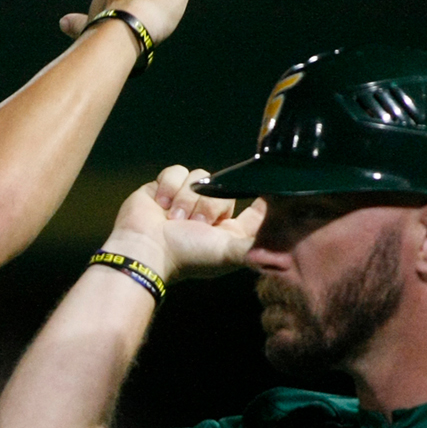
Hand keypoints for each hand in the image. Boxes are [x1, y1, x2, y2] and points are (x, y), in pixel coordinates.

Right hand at [102, 165, 259, 280]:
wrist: (144, 250)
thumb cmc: (185, 256)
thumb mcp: (226, 253)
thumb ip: (254, 246)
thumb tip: (282, 250)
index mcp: (228, 231)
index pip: (254, 208)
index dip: (261, 198)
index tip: (265, 188)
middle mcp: (208, 215)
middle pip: (223, 188)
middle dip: (208, 205)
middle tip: (194, 224)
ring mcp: (185, 200)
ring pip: (199, 177)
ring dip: (186, 198)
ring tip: (173, 218)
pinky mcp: (164, 188)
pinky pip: (176, 171)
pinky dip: (168, 187)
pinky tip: (161, 205)